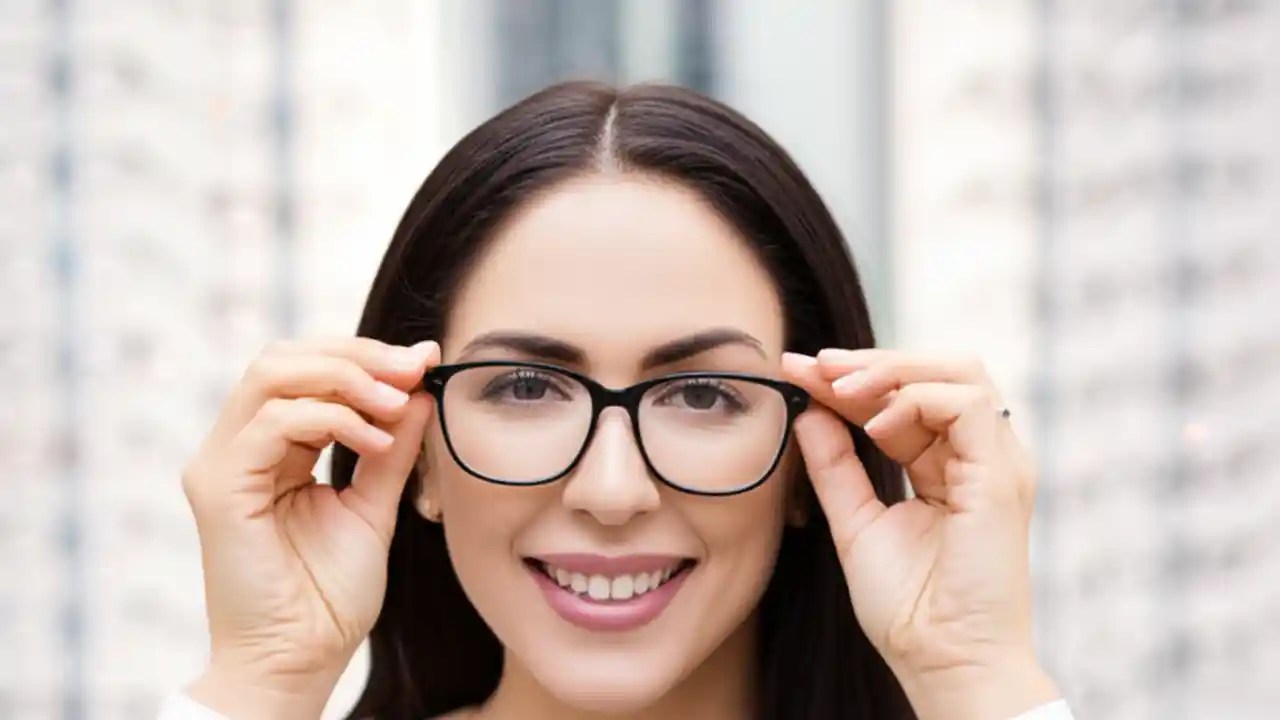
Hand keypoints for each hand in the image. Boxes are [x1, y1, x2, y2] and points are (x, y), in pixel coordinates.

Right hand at [182, 336, 438, 718]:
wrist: (302, 660)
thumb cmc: (329, 595)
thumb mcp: (374, 504)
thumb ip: (392, 447)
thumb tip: (419, 389)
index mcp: (269, 447)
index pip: (305, 368)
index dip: (364, 356)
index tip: (423, 361)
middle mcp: (237, 446)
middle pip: (283, 356)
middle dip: (357, 354)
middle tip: (413, 368)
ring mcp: (221, 463)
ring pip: (272, 374)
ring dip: (346, 378)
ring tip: (396, 405)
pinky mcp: (219, 487)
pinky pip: (272, 421)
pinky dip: (332, 418)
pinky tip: (374, 442)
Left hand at [782, 349, 1059, 719]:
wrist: (942, 660)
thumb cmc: (909, 608)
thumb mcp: (856, 521)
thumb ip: (835, 465)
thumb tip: (808, 411)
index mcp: (952, 465)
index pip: (904, 399)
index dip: (851, 380)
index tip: (797, 369)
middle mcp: (980, 456)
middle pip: (937, 371)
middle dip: (872, 361)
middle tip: (816, 365)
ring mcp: (997, 462)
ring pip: (958, 373)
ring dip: (893, 369)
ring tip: (840, 386)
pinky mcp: (1003, 475)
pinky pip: (968, 404)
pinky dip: (917, 398)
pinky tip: (875, 420)